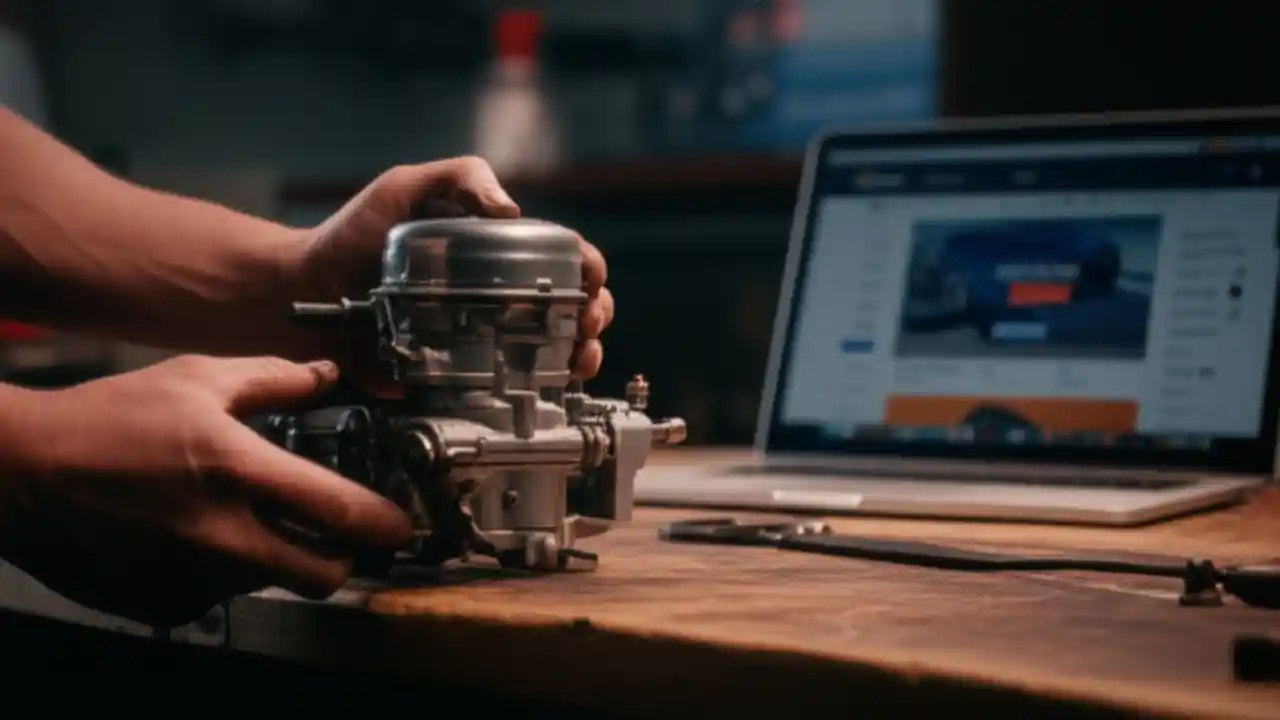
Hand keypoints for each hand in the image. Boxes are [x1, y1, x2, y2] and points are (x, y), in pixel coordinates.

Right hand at [0, 355, 410, 626]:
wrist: (23, 474)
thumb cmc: (109, 420)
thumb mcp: (196, 379)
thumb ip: (273, 379)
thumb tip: (328, 374)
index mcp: (238, 472)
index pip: (338, 511)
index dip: (384, 523)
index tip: (402, 525)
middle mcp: (222, 535)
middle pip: (321, 573)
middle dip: (339, 557)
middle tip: (332, 532)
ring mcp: (193, 577)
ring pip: (268, 582)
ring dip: (272, 557)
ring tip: (238, 516)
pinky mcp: (165, 603)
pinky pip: (218, 594)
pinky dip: (220, 571)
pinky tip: (193, 535)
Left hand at [285, 156, 611, 386]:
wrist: (306, 293)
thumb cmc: (353, 234)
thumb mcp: (406, 186)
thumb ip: (460, 178)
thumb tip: (512, 210)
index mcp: (498, 251)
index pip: (565, 258)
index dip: (590, 272)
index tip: (589, 285)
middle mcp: (501, 296)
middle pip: (574, 308)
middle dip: (596, 318)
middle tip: (587, 328)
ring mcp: (485, 338)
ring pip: (557, 352)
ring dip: (583, 358)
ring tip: (578, 363)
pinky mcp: (464, 376)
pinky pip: (512, 389)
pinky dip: (542, 392)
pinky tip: (546, 389)